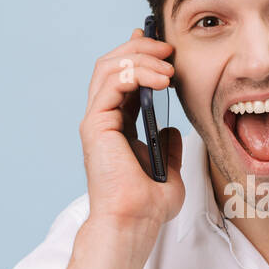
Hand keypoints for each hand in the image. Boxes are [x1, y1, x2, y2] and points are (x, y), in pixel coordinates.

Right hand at [80, 27, 184, 231]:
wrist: (135, 221)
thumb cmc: (148, 205)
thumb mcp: (169, 170)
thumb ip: (168, 147)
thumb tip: (173, 129)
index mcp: (117, 127)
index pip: (122, 79)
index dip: (139, 56)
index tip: (164, 47)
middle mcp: (103, 120)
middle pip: (112, 65)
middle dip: (141, 49)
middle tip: (168, 47)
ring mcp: (96, 120)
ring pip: (109, 67)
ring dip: (141, 58)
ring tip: (168, 65)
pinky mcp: (95, 124)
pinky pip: (112, 82)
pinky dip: (137, 72)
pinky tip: (162, 78)